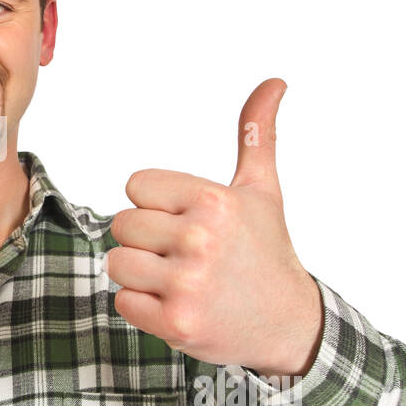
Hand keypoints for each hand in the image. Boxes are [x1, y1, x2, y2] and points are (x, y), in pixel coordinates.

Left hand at [107, 78, 322, 379]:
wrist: (289, 323)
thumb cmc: (267, 252)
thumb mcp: (262, 190)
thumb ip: (256, 134)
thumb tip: (274, 81)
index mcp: (214, 201)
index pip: (136, 186)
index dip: (156, 205)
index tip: (186, 221)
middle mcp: (200, 239)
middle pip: (123, 224)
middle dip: (147, 240)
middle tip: (184, 255)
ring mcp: (188, 283)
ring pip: (117, 262)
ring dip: (140, 274)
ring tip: (178, 279)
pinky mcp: (176, 322)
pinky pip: (123, 301)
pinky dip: (143, 307)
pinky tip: (177, 304)